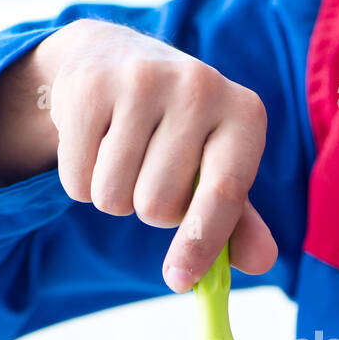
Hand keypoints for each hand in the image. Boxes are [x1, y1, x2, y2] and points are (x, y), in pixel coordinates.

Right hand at [0, 18, 275, 289]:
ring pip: (113, 197)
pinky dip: (80, 181)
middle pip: (158, 206)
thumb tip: (263, 261)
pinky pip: (75, 181)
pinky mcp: (90, 86)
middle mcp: (200, 88)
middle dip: (149, 210)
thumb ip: (239, 221)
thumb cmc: (181, 132)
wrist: (116, 58)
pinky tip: (97, 144)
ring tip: (124, 155)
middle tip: (152, 172)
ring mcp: (143, 81)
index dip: (199, 245)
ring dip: (113, 197)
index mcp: (245, 114)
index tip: (178, 281)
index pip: (223, 195)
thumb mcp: (218, 168)